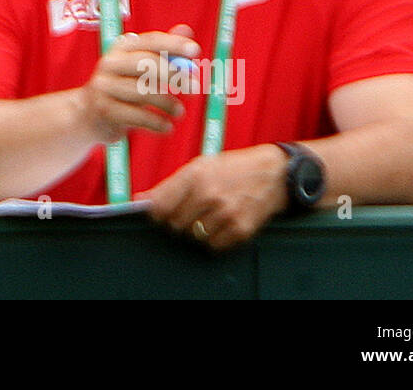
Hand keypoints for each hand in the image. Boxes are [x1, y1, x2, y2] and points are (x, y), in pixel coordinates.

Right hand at [76, 26, 198, 143]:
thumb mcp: (139, 67)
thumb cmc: (121, 87)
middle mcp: (110, 63)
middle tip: (194, 87)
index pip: (150, 41)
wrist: (86, 114)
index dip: (173, 44)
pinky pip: (138, 116)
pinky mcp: (104, 110)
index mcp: (121, 48)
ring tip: (179, 111)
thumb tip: (186, 30)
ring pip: (144, 92)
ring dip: (168, 103)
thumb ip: (162, 50)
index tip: (195, 51)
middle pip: (147, 64)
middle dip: (174, 75)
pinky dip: (157, 123)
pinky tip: (166, 126)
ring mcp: (105, 86)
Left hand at [144, 143, 287, 250]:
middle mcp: (209, 195)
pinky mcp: (240, 230)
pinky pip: (214, 245)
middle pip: (175, 225)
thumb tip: (141, 200)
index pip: (160, 208)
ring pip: (194, 236)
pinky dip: (214, 238)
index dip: (157, 214)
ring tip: (209, 214)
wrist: (272, 173)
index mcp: (195, 176)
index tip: (161, 213)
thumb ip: (169, 186)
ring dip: (197, 230)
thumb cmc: (231, 168)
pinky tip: (222, 222)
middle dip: (178, 221)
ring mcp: (225, 214)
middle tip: (191, 211)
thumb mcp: (199, 167)